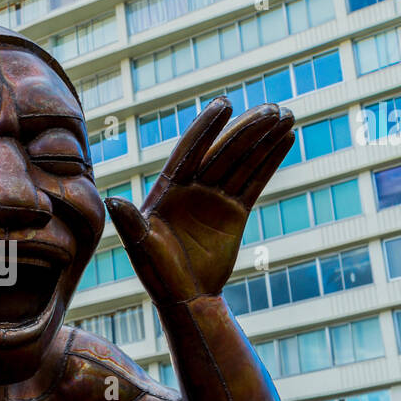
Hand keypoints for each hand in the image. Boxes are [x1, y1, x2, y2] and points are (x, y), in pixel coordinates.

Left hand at [104, 98, 294, 303]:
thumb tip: (114, 201)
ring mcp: (214, 197)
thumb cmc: (157, 274)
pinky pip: (255, 180)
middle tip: (271, 109)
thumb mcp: (142, 249)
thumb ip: (131, 224)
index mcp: (168, 189)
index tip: (225, 104)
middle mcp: (192, 187)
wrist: (185, 297)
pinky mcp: (234, 211)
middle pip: (223, 151)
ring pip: (243, 161)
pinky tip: (287, 138)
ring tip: (287, 114)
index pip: (190, 151)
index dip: (206, 128)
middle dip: (246, 129)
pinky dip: (271, 160)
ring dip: (264, 138)